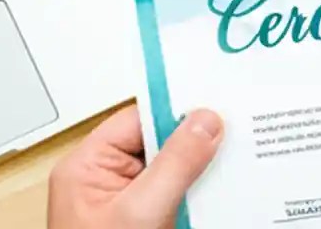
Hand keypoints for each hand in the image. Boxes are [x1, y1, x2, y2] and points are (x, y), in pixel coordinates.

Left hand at [48, 105, 222, 228]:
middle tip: (234, 138)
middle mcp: (102, 182)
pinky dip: (197, 201)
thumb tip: (203, 122)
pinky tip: (220, 201)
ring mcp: (123, 207)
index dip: (174, 111)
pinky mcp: (142, 226)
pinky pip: (174, 202)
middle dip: (193, 145)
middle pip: (156, 145)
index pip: (136, 120)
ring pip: (171, 175)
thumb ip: (175, 165)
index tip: (213, 104)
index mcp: (86, 167)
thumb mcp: (141, 213)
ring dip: (199, 176)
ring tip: (231, 172)